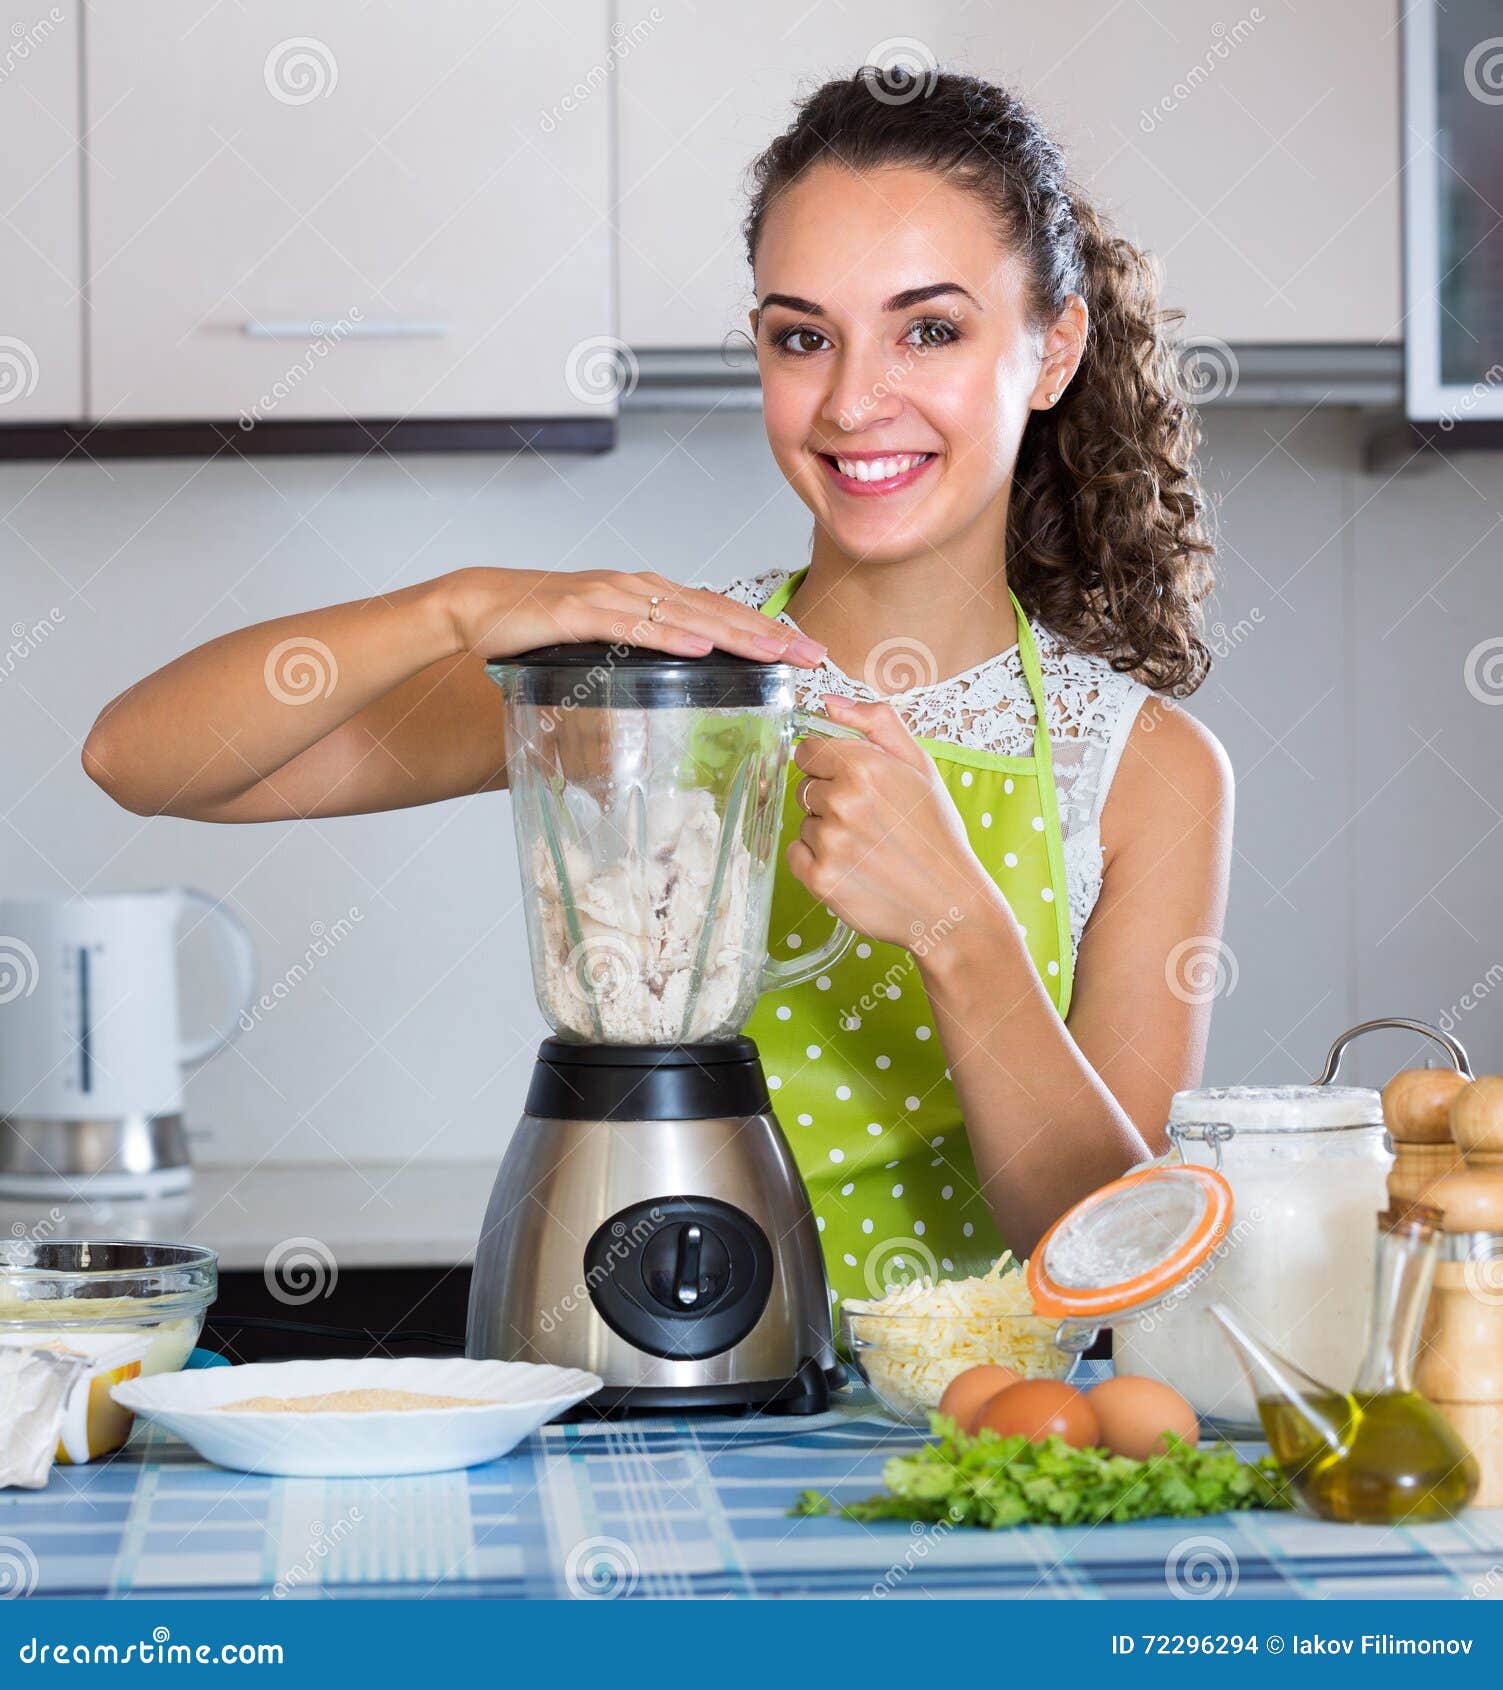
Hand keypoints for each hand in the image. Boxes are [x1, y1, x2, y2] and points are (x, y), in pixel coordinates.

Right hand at [437, 567, 825, 666]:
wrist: (475, 606)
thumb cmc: (537, 629)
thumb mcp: (600, 645)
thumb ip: (637, 659)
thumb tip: (674, 689)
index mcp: (648, 597)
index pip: (719, 613)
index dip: (766, 631)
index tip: (807, 653)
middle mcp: (638, 589)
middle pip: (716, 612)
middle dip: (769, 635)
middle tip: (815, 656)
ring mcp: (611, 597)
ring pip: (685, 616)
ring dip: (734, 635)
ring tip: (776, 654)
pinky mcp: (579, 612)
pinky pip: (632, 626)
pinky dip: (668, 637)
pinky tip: (702, 650)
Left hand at [786, 694, 1004, 951]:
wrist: (950, 903)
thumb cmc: (936, 834)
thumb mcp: (920, 766)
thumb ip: (877, 724)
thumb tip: (829, 703)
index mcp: (865, 766)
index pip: (807, 750)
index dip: (828, 765)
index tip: (851, 784)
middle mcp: (842, 801)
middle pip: (805, 787)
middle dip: (829, 800)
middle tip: (870, 823)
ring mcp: (829, 842)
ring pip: (803, 823)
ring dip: (826, 833)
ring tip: (867, 849)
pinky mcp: (820, 879)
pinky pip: (795, 855)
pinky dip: (816, 862)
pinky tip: (852, 868)